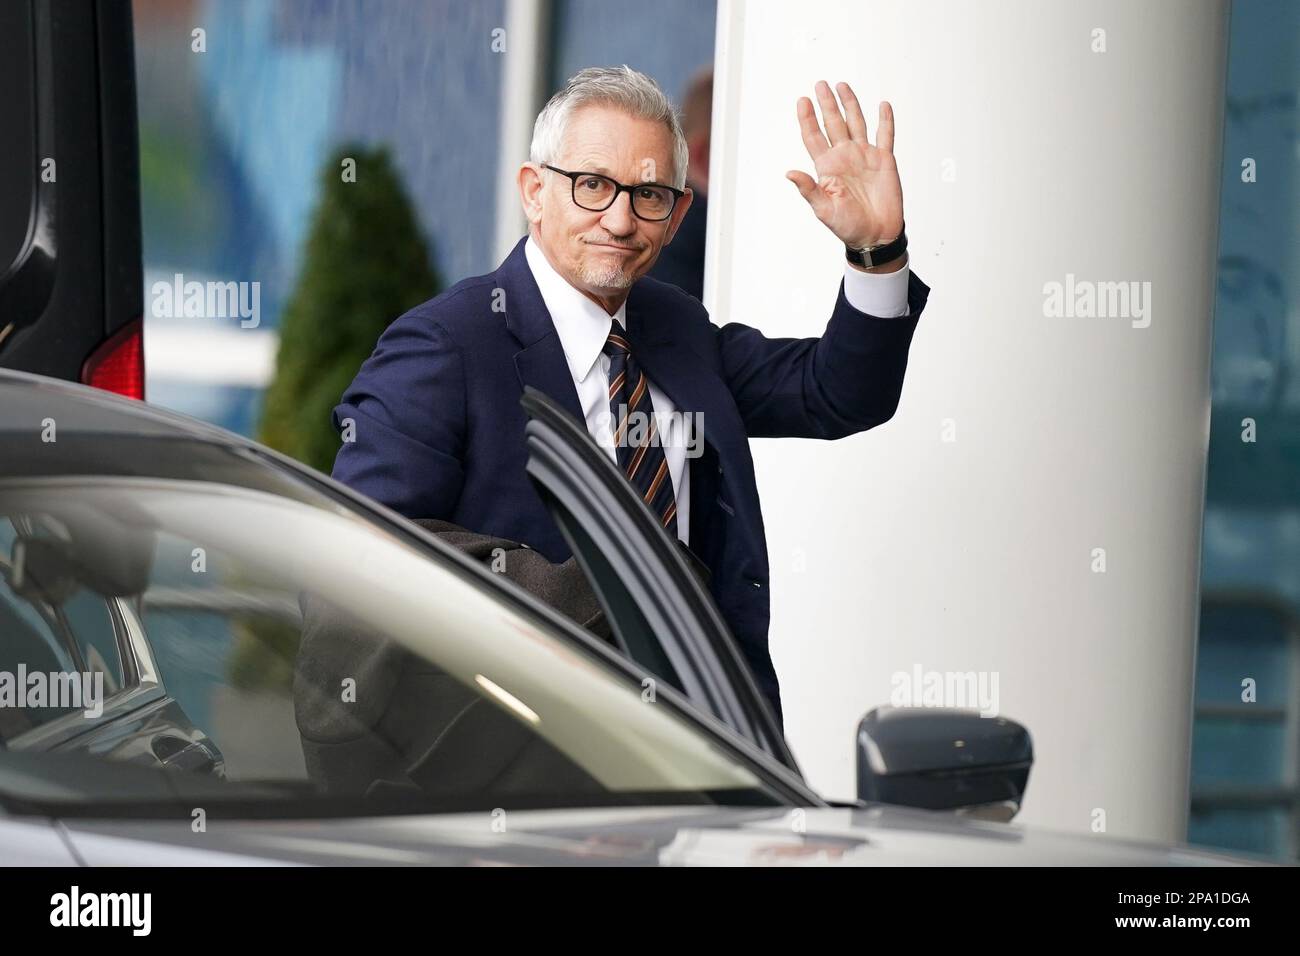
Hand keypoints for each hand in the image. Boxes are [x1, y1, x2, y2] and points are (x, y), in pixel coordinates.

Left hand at [787, 81, 903, 249]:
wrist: (875, 236)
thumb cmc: (848, 226)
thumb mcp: (823, 209)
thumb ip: (808, 188)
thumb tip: (789, 172)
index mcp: (827, 167)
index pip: (814, 137)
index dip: (808, 119)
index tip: (802, 101)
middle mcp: (844, 157)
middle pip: (833, 124)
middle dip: (827, 104)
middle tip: (820, 84)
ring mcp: (864, 156)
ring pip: (856, 123)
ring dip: (850, 104)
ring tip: (842, 86)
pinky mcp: (884, 161)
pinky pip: (885, 135)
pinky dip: (885, 120)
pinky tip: (882, 105)